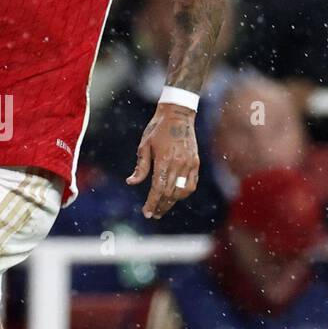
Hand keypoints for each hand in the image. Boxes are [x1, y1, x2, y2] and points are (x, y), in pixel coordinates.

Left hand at [126, 103, 199, 219]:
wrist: (178, 114)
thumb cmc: (157, 129)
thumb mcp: (144, 146)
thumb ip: (140, 167)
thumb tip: (131, 182)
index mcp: (165, 159)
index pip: (158, 188)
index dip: (152, 203)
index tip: (146, 212)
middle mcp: (179, 163)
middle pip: (170, 193)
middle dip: (160, 206)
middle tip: (152, 214)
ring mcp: (190, 163)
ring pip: (182, 191)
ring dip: (172, 202)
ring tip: (162, 207)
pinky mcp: (196, 162)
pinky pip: (192, 184)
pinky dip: (184, 193)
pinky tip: (175, 197)